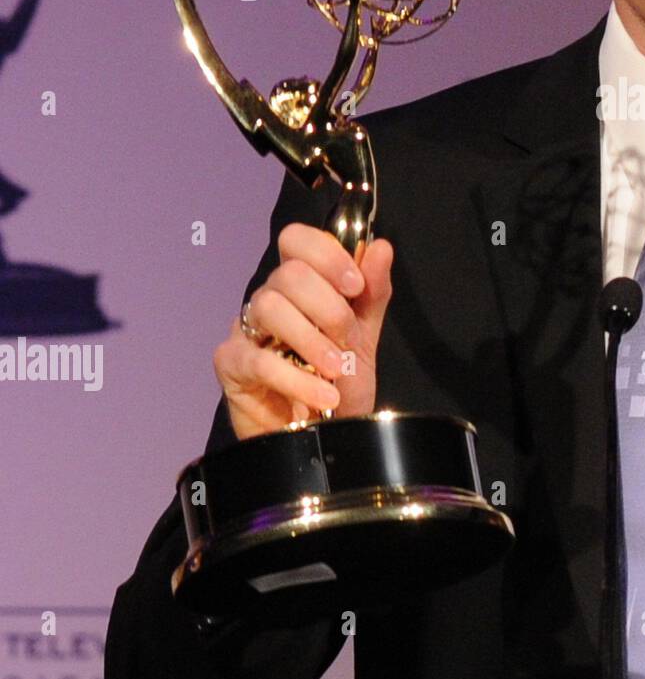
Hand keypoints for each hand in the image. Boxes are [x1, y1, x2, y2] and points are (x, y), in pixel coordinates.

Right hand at [213, 223, 393, 441]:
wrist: (325, 438)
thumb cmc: (338, 384)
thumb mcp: (365, 338)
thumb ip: (372, 293)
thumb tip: (381, 247)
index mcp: (300, 285)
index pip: (297, 240)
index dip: (327, 255)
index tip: (355, 285)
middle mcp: (268, 299)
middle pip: (289, 274)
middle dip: (330, 308)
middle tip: (349, 340)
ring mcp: (245, 330)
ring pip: (271, 308)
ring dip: (313, 340)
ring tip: (336, 370)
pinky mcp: (231, 365)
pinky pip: (259, 361)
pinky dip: (298, 380)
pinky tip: (323, 395)